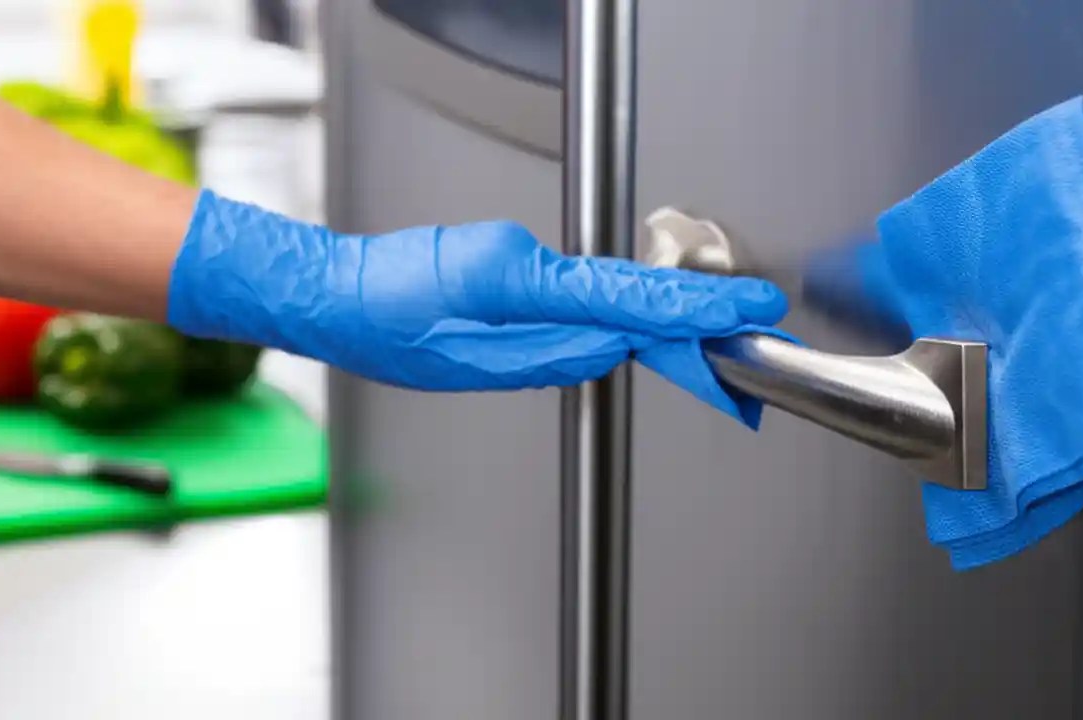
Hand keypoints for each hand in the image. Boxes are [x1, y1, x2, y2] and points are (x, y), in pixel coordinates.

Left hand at [168, 191, 786, 390]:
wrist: (332, 291)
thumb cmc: (378, 328)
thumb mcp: (459, 362)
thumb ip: (543, 356)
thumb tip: (608, 350)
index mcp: (512, 278)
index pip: (620, 294)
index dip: (688, 306)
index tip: (740, 309)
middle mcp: (522, 255)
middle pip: (627, 284)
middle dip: (694, 305)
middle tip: (751, 320)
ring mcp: (519, 254)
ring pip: (606, 287)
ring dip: (658, 311)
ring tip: (710, 339)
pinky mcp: (513, 263)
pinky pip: (579, 287)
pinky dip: (618, 306)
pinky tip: (643, 325)